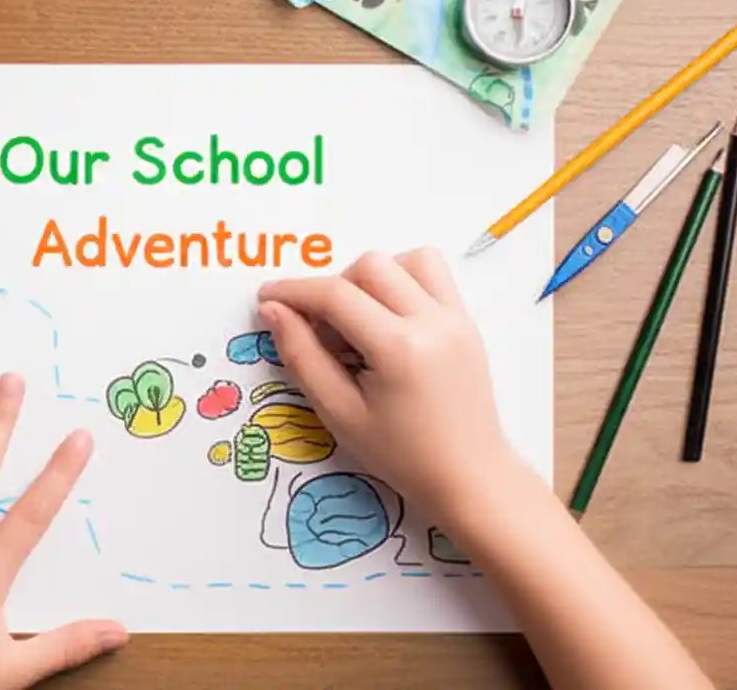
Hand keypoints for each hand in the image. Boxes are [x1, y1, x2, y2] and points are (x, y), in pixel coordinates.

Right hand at [257, 249, 516, 519]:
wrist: (469, 476)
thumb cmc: (400, 455)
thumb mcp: (339, 413)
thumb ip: (302, 356)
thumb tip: (272, 310)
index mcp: (399, 349)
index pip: (336, 296)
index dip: (293, 291)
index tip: (266, 298)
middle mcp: (432, 321)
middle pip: (369, 266)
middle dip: (333, 289)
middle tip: (323, 332)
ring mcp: (456, 317)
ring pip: (404, 260)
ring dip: (371, 278)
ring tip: (360, 321)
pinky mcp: (467, 320)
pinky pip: (432, 273)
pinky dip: (402, 280)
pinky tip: (388, 318)